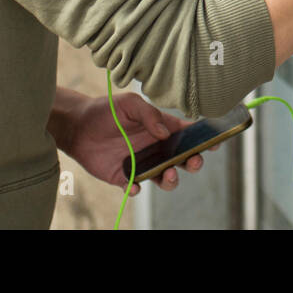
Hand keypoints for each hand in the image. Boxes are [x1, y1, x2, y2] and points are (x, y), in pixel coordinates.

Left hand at [63, 92, 214, 194]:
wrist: (77, 126)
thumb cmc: (106, 110)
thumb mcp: (129, 104)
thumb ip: (149, 115)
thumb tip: (166, 133)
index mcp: (161, 128)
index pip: (187, 135)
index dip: (203, 139)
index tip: (215, 142)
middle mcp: (155, 148)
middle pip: (182, 160)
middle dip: (193, 162)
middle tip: (193, 160)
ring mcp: (142, 164)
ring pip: (164, 178)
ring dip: (171, 180)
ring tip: (168, 175)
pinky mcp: (125, 177)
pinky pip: (136, 188)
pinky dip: (137, 189)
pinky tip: (134, 185)